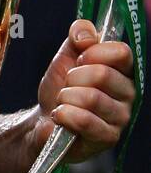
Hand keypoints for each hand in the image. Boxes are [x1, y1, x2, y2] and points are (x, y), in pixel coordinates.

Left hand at [34, 19, 134, 163]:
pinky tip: (61, 116)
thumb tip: (86, 36)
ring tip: (64, 103)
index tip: (79, 59)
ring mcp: (121, 117)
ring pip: (91, 98)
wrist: (45, 119)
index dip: (94, 52)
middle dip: (73, 78)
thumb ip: (79, 34)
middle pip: (102, 74)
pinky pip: (85, 120)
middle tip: (67, 86)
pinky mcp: (108, 137)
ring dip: (66, 98)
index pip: (121, 52)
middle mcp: (128, 93)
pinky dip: (65, 115)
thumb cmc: (61, 87)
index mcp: (123, 70)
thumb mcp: (66, 54)